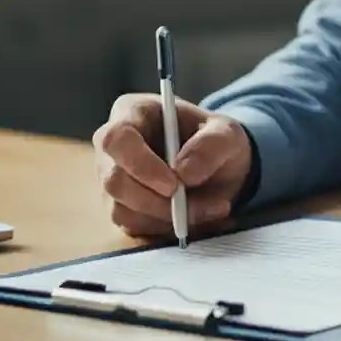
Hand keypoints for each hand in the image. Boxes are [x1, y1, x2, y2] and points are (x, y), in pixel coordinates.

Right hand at [92, 94, 251, 237]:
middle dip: (155, 200)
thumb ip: (211, 145)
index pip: (117, 138)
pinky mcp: (122, 208)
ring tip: (209, 207)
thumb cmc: (216, 141)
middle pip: (114, 180)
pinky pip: (134, 227)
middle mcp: (114, 148)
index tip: (174, 184)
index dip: (141, 164)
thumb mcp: (227, 134)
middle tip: (190, 204)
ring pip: (123, 210)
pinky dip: (167, 227)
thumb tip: (184, 173)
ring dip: (168, 216)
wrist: (220, 169)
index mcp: (132, 113)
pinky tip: (195, 215)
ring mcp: (113, 180)